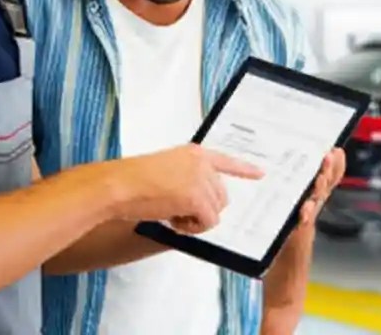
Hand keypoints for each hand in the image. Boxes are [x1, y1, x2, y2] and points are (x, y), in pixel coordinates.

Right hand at [106, 144, 263, 232]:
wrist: (120, 185)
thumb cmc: (133, 180)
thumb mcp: (165, 169)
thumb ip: (186, 178)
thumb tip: (199, 202)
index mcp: (194, 153)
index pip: (226, 160)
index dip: (244, 169)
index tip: (260, 173)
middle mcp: (202, 164)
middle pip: (221, 196)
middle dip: (204, 209)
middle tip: (178, 212)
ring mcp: (201, 180)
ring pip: (215, 211)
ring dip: (196, 220)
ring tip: (172, 215)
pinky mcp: (197, 198)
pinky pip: (207, 222)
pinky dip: (192, 228)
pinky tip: (174, 221)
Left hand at [260, 148, 345, 333]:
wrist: (283, 292)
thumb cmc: (277, 258)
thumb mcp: (279, 226)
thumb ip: (279, 209)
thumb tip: (261, 180)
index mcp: (303, 210)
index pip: (318, 185)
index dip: (329, 169)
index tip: (335, 150)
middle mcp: (307, 217)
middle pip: (322, 189)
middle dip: (329, 170)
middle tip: (332, 152)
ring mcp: (304, 230)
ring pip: (315, 204)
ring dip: (320, 186)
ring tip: (323, 170)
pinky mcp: (297, 243)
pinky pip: (302, 226)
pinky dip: (305, 215)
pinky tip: (305, 208)